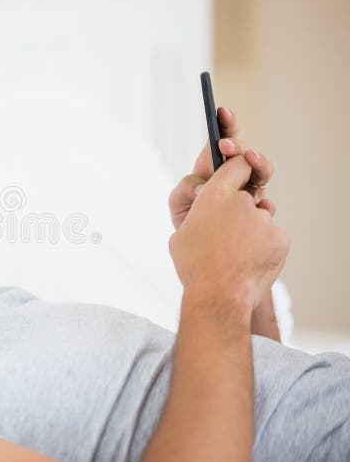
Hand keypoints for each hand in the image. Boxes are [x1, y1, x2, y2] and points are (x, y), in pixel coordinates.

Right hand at [168, 155, 289, 310]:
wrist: (218, 296)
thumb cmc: (194, 266)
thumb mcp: (181, 233)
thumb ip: (198, 214)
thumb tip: (203, 210)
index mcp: (213, 195)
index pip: (236, 165)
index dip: (238, 168)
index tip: (238, 174)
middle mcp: (240, 201)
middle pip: (247, 198)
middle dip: (240, 212)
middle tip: (227, 235)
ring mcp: (263, 219)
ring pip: (260, 220)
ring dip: (252, 233)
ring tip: (236, 256)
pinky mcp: (280, 238)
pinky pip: (272, 239)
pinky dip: (264, 249)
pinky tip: (250, 263)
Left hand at [169, 107, 274, 229]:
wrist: (204, 252)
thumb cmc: (189, 221)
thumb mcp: (178, 203)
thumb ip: (184, 190)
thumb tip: (200, 190)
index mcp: (212, 169)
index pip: (220, 142)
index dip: (224, 124)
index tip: (221, 110)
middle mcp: (234, 177)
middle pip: (243, 152)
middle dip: (237, 144)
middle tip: (225, 146)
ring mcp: (249, 192)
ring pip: (261, 172)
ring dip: (257, 164)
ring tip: (249, 162)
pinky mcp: (259, 212)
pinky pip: (267, 204)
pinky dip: (264, 202)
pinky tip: (258, 205)